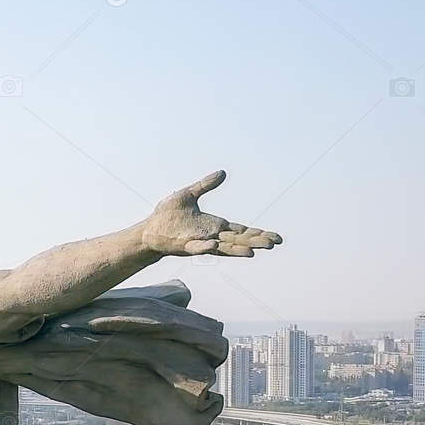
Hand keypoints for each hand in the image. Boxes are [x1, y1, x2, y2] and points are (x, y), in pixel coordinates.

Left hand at [139, 170, 281, 256]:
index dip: (257, 233)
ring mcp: (199, 242)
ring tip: (253, 252)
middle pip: (238, 240)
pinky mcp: (185, 246)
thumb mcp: (189, 195)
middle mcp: (211, 235)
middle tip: (274, 244)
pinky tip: (214, 245)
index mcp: (215, 225)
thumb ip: (205, 185)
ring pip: (223, 247)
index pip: (241, 230)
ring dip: (236, 250)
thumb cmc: (167, 215)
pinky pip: (198, 248)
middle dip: (256, 242)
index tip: (275, 237)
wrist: (149, 229)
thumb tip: (222, 173)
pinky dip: (206, 247)